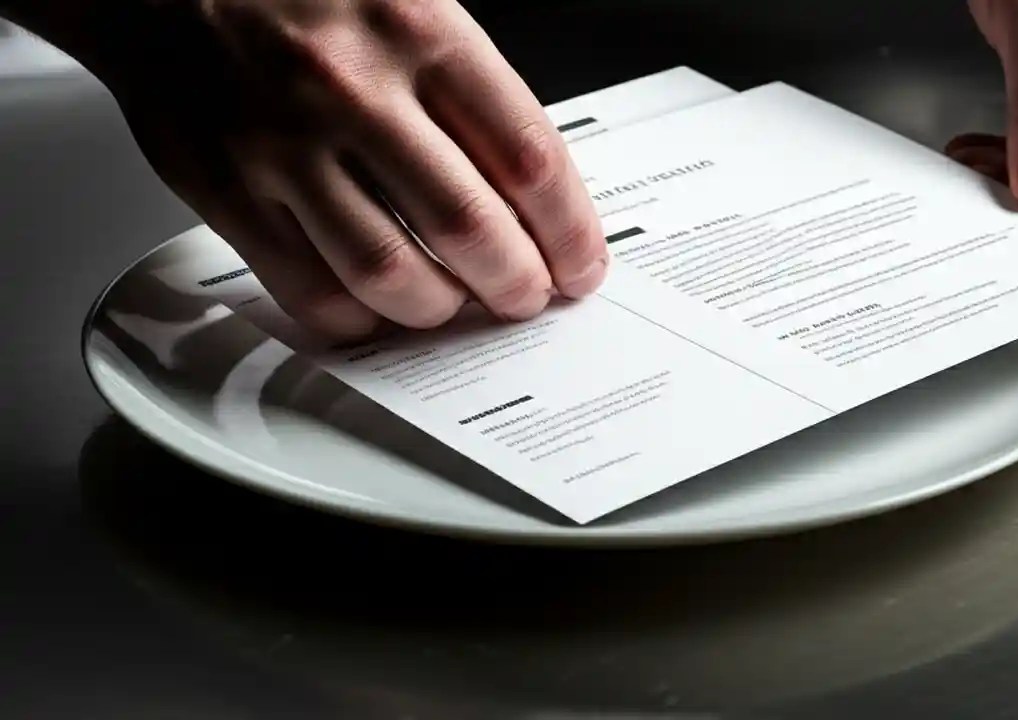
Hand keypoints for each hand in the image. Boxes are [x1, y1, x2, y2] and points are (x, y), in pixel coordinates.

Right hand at [82, 0, 607, 339]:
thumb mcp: (409, 1)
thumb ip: (469, 91)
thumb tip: (530, 193)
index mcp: (418, 30)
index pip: (528, 156)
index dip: (569, 230)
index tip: (579, 262)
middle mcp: (352, 88)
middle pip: (468, 225)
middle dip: (516, 283)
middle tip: (526, 296)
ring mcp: (282, 144)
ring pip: (389, 272)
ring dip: (439, 307)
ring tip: (454, 303)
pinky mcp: (224, 189)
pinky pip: (306, 289)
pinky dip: (356, 317)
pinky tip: (375, 307)